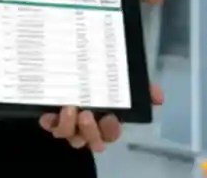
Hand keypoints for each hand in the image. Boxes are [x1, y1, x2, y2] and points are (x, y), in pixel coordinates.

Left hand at [39, 84, 165, 151]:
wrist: (70, 66)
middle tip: (86, 114)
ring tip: (68, 109)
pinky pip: (51, 127)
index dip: (111, 128)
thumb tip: (158, 96)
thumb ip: (142, 88)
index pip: (112, 132)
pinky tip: (48, 113)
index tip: (110, 116)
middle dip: (90, 131)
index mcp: (108, 119)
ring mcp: (70, 125)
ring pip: (70, 136)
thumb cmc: (100, 79)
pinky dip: (49, 122)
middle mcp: (90, 126)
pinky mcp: (53, 119)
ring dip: (69, 126)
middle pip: (92, 140)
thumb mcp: (123, 80)